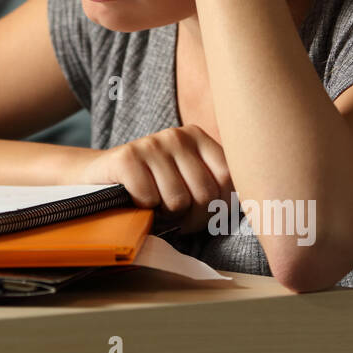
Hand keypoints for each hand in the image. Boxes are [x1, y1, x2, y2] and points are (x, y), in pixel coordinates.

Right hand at [77, 125, 232, 234]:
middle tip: (176, 217)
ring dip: (165, 215)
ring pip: (177, 200)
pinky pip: (148, 198)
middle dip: (192, 217)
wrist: (98, 178)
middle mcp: (177, 135)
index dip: (220, 207)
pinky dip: (142, 209)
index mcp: (199, 137)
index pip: (230, 178)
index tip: (204, 214)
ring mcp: (151, 143)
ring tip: (156, 207)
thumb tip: (255, 212)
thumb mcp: (188, 181)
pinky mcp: (127, 156)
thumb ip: (216, 188)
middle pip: (205, 193)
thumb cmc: (153, 188)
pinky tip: (135, 199)